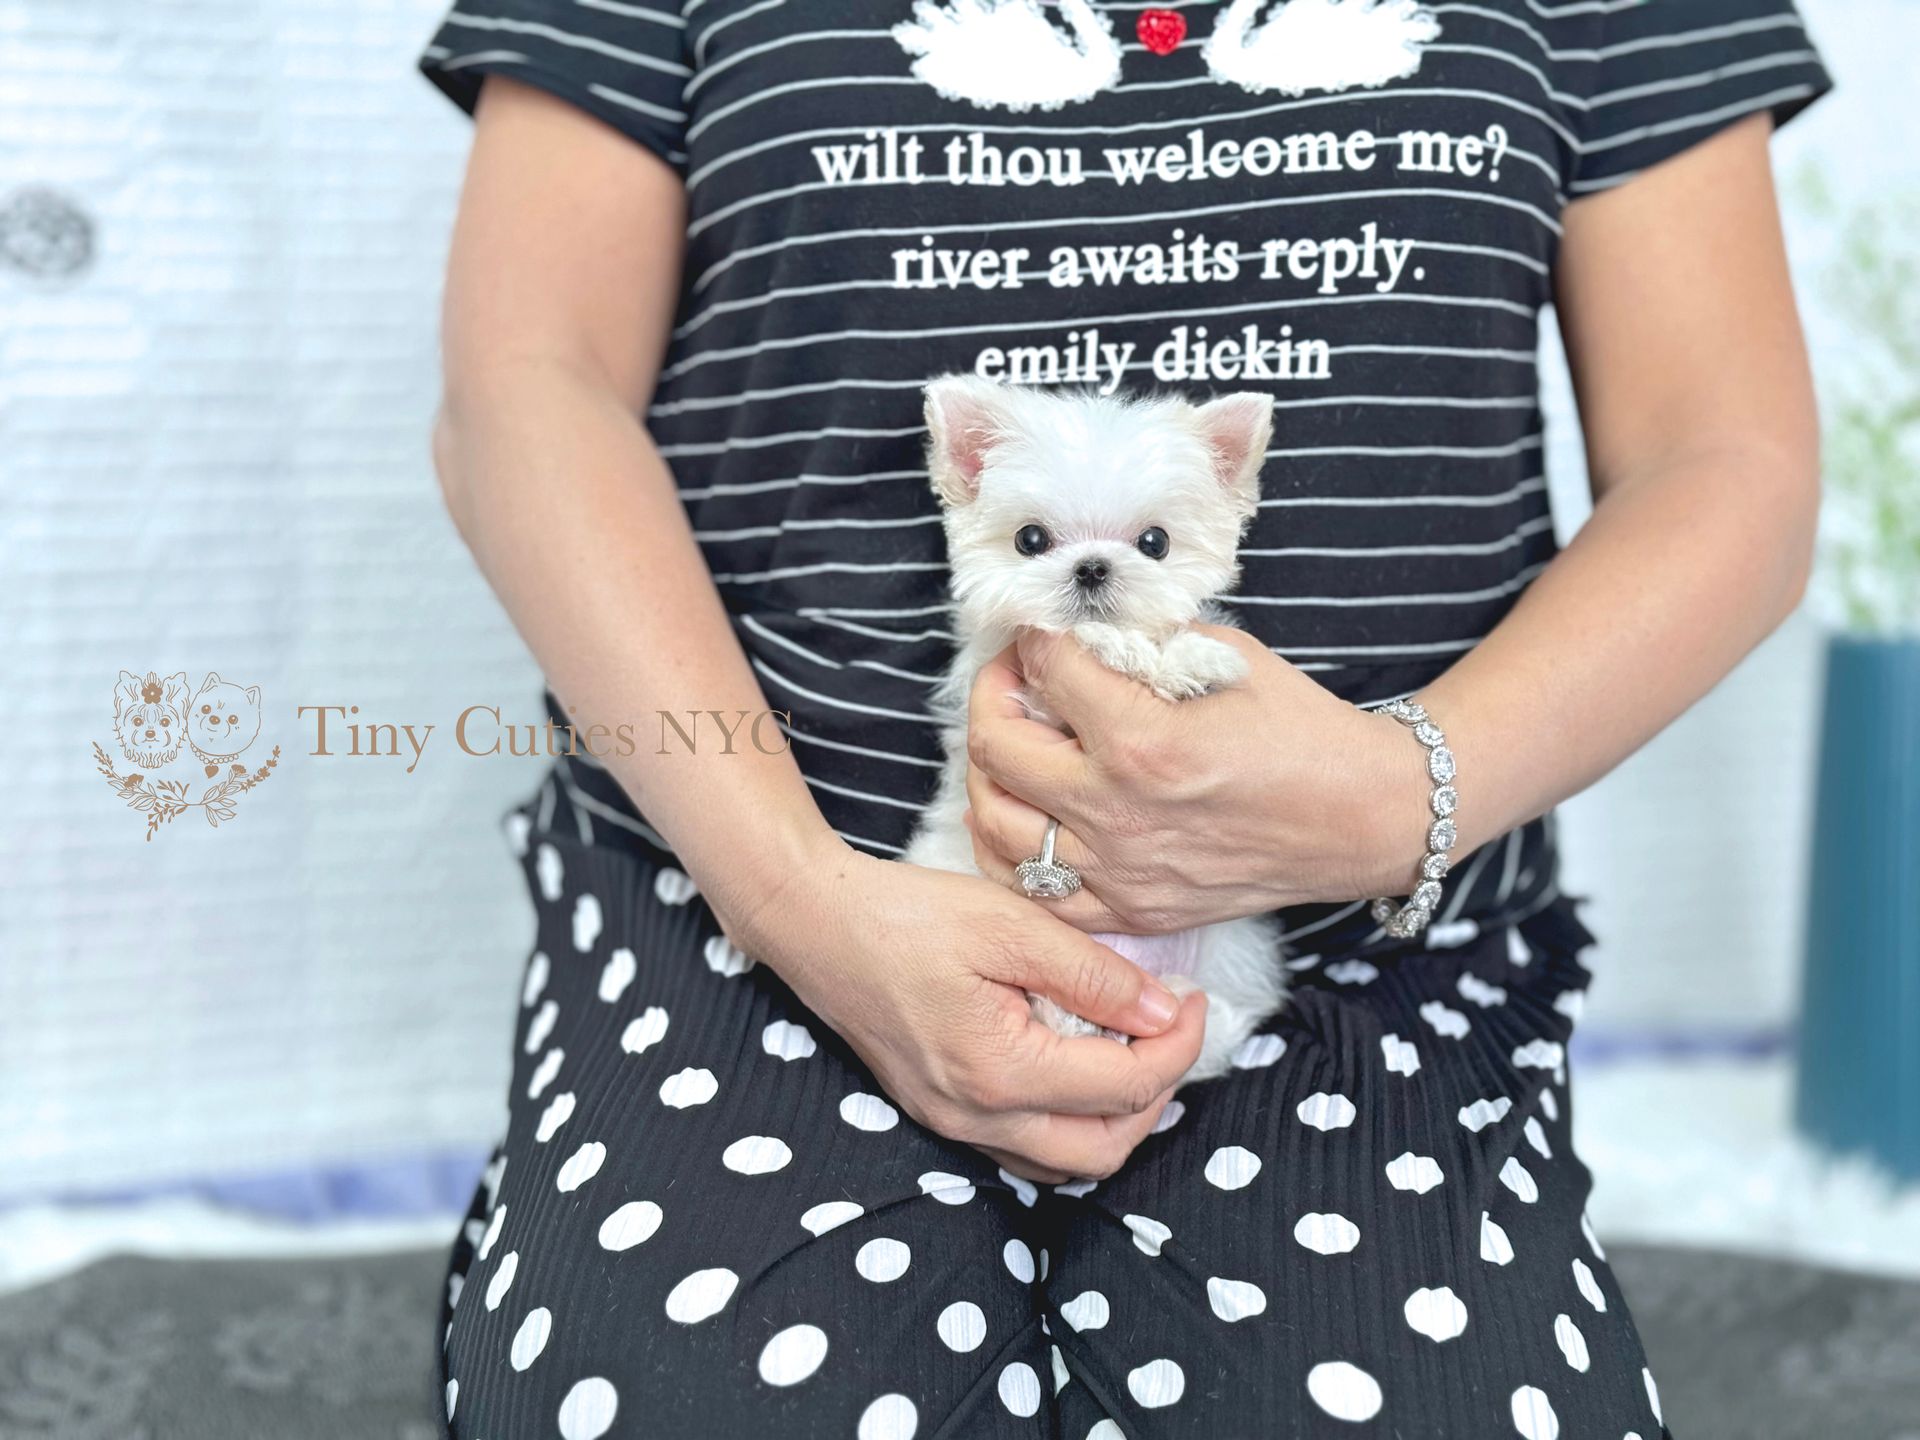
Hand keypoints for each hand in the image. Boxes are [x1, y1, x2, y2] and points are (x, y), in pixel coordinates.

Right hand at [721, 833, 1209, 1183]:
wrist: (815, 922)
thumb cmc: (906, 915)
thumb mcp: (1011, 925)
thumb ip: (1094, 975)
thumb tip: (1163, 1012)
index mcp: (1001, 1071)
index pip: (1126, 1085)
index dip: (1178, 1044)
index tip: (1191, 997)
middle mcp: (977, 1117)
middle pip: (1104, 1149)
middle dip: (1158, 1095)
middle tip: (1171, 1031)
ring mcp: (953, 1123)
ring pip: (1064, 1162)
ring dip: (1115, 1120)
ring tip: (1132, 1051)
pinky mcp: (939, 1112)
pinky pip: (1024, 1149)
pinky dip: (1068, 1123)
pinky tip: (1076, 1067)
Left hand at [964, 626, 1429, 934]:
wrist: (1360, 817)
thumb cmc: (1301, 731)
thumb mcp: (1226, 656)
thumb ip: (1142, 643)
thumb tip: (1081, 629)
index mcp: (1140, 742)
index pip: (1045, 670)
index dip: (1033, 638)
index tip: (1040, 633)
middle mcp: (1116, 813)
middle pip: (996, 748)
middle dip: (994, 696)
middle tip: (1015, 679)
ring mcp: (1119, 872)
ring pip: (996, 825)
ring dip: (989, 774)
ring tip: (1012, 745)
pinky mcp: (1132, 911)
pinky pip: (1032, 892)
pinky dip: (1010, 851)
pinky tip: (1023, 816)